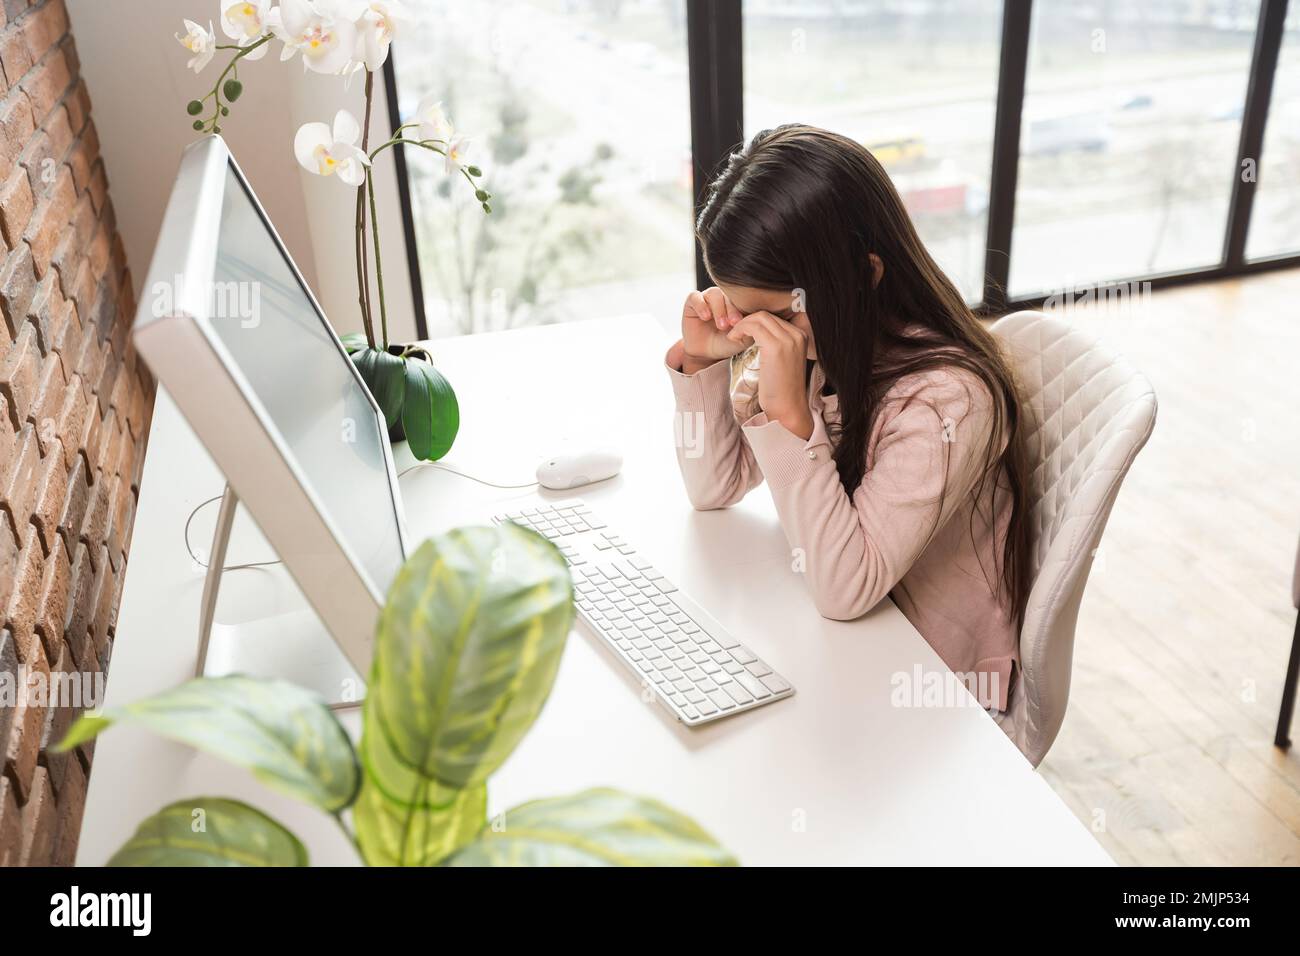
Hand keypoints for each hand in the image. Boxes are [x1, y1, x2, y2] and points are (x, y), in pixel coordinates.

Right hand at [675, 288, 746, 373]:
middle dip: (731, 309)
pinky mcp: (692, 302)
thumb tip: (758, 317)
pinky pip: (695, 297)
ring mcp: (707, 298)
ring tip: (721, 325)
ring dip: (719, 309)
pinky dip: (701, 305)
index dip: (743, 307)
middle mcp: (723, 297)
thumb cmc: (726, 344)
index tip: (741, 322)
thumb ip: (751, 327)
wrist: (707, 354)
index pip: (742, 298)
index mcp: (737, 302)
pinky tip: (705, 317)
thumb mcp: (743, 339)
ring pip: (714, 293)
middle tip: (733, 323)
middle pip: (728, 294)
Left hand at [727, 312, 813, 439]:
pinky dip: (740, 330)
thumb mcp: (783, 362)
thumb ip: (776, 345)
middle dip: (746, 321)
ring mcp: (788, 340)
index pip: (774, 318)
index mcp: (801, 336)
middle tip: (735, 334)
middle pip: (766, 315)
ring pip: (759, 318)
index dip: (755, 322)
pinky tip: (734, 340)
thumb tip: (757, 335)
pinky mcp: (775, 347)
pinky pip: (753, 327)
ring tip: (734, 337)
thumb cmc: (781, 390)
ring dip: (742, 325)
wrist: (787, 408)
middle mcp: (797, 335)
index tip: (744, 333)